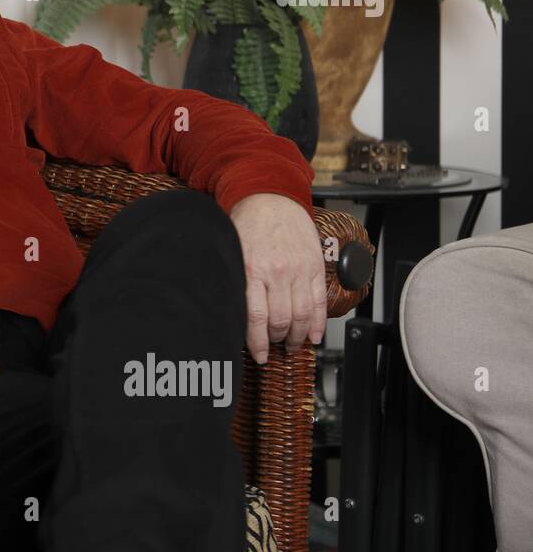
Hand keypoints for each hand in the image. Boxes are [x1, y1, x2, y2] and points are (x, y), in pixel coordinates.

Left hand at [228, 192, 326, 364]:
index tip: (259, 355)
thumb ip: (235, 281)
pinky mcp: (314, 266)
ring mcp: (298, 270)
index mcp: (250, 270)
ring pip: (302, 315)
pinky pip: (319, 301)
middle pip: (280, 320)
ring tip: (293, 345)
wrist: (270, 196)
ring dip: (298, 336)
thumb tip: (230, 312)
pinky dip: (318, 322)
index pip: (254, 317)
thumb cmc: (246, 222)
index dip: (258, 342)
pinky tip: (314, 335)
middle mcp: (276, 272)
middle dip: (277, 340)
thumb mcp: (231, 251)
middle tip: (275, 348)